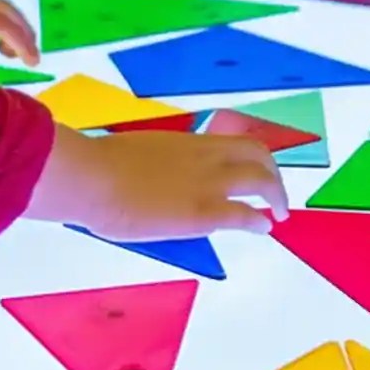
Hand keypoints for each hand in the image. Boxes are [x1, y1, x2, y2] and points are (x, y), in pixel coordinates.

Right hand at [24, 125, 289, 240]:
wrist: (89, 177)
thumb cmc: (95, 168)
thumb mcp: (133, 157)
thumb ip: (153, 167)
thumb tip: (147, 182)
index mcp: (186, 143)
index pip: (232, 142)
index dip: (251, 155)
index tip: (255, 168)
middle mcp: (204, 157)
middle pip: (257, 154)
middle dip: (272, 172)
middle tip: (275, 193)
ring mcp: (207, 183)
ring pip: (261, 180)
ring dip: (277, 195)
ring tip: (280, 212)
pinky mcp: (203, 212)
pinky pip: (244, 214)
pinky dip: (260, 220)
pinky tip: (265, 227)